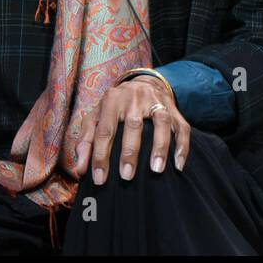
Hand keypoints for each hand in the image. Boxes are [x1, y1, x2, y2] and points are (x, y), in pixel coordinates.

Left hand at [73, 74, 191, 184]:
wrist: (142, 83)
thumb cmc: (114, 107)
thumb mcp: (95, 117)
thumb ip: (85, 142)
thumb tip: (80, 169)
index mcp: (112, 100)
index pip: (105, 130)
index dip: (100, 155)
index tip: (100, 179)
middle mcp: (135, 99)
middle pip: (134, 125)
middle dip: (130, 152)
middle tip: (127, 176)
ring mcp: (158, 102)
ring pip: (161, 122)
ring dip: (160, 147)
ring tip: (156, 170)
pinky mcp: (174, 109)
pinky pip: (182, 126)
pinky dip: (182, 146)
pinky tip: (178, 164)